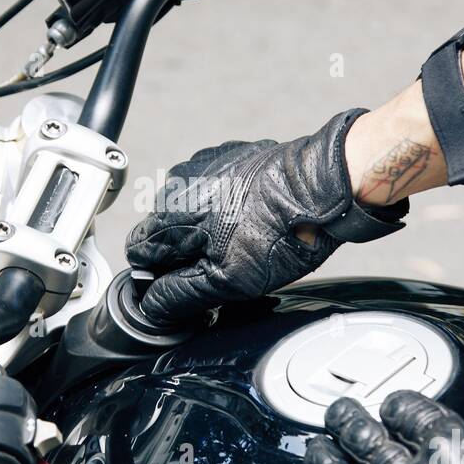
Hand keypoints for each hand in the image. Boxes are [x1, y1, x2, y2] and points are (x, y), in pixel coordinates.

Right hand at [125, 109, 406, 327]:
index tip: (185, 286)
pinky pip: (214, 188)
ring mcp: (204, 164)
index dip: (159, 276)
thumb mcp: (227, 281)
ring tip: (244, 240)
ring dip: (206, 228)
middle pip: (163, 231)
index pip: (138, 253)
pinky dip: (226, 205)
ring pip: (189, 209)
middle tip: (222, 267)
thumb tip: (152, 308)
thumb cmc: (279, 232)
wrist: (324, 185)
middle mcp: (177, 183)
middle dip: (185, 252)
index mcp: (169, 215)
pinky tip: (254, 217)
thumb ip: (180, 295)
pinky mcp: (230, 154)